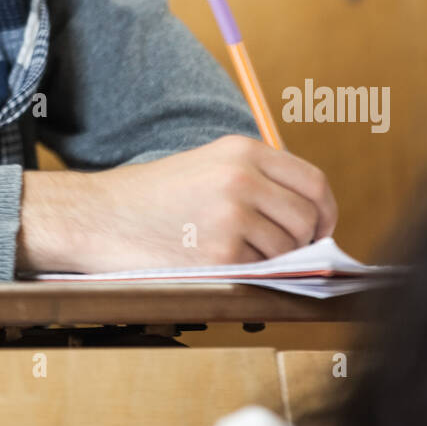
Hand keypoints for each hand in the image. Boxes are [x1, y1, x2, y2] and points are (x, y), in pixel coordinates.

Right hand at [75, 134, 337, 271]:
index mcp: (242, 151)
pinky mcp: (221, 253)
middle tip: (285, 253)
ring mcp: (233, 216)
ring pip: (289, 249)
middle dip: (304, 242)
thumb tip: (309, 217)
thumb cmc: (153, 197)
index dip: (325, 212)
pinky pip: (261, 271)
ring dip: (274, 260)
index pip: (313, 183)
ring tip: (237, 254)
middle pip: (308, 219)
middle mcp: (242, 178)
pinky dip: (249, 274)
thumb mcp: (208, 165)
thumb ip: (257, 179)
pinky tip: (220, 263)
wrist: (101, 216)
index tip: (320, 230)